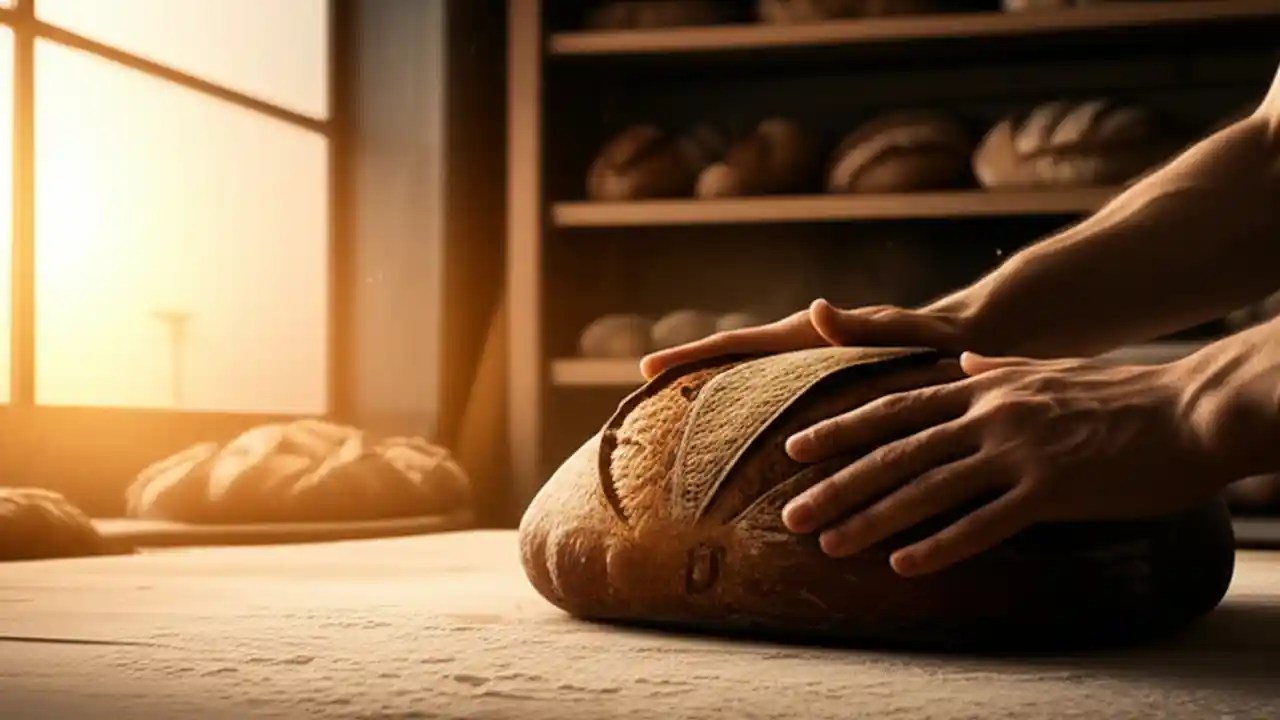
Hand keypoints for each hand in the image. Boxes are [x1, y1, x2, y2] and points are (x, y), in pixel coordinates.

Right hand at [639, 298, 971, 379]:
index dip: (692, 355)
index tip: (647, 367)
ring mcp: (814, 363)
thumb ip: (859, 326)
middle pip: (733, 355)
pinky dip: (748, 403)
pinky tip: (735, 432)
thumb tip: (817, 309)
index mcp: (812, 336)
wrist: (970, 340)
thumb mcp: (904, 332)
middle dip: (689, 365)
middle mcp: (805, 345)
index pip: (739, 344)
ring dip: (713, 385)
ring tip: (672, 407)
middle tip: (643, 382)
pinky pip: (777, 393)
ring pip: (751, 375)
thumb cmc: (941, 337)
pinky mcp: (829, 381)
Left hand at [780, 352, 1235, 577]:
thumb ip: (996, 369)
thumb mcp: (1045, 370)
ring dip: (872, 520)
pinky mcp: (1051, 490)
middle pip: (895, 453)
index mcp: (981, 389)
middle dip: (837, 484)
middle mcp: (988, 417)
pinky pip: (984, 524)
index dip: (840, 429)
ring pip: (927, 490)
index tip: (794, 448)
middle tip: (790, 513)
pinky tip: (903, 567)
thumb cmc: (1117, 394)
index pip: (893, 409)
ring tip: (828, 545)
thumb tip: (963, 364)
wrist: (1187, 409)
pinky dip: (940, 546)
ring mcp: (1017, 453)